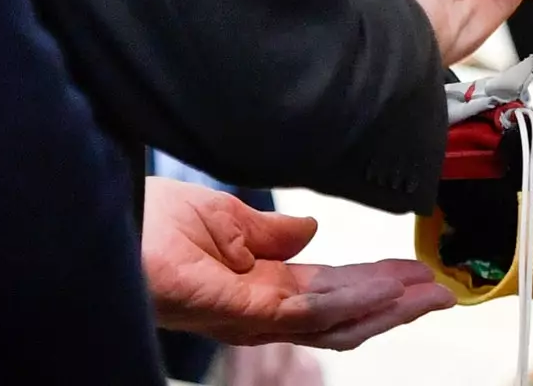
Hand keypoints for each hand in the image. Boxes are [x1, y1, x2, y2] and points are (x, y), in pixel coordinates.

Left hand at [142, 177, 454, 348]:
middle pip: (340, 318)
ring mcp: (243, 313)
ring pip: (330, 318)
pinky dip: (348, 299)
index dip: (379, 288)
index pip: (330, 295)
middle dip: (395, 306)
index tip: (420, 277)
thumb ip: (267, 233)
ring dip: (384, 304)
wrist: (91, 215)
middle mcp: (253, 311)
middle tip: (441, 293)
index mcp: (254, 288)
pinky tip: (380, 288)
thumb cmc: (138, 223)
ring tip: (425, 290)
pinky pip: (300, 310)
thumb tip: (311, 231)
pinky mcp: (229, 307)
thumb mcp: (218, 219)